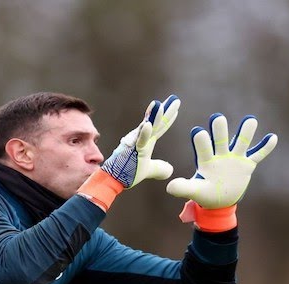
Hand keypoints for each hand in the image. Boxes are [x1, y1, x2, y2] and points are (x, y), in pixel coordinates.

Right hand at [77, 95, 179, 210]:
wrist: (113, 180)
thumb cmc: (127, 173)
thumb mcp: (148, 170)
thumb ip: (159, 168)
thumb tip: (170, 170)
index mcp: (146, 141)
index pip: (159, 127)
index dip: (168, 117)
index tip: (175, 106)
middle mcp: (141, 138)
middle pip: (156, 122)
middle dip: (166, 110)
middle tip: (175, 99)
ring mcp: (135, 142)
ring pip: (147, 127)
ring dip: (155, 115)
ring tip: (161, 103)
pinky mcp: (130, 150)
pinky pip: (139, 141)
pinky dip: (144, 133)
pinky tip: (149, 125)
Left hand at [165, 114, 276, 225]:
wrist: (219, 201)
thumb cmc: (205, 194)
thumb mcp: (195, 191)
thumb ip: (183, 188)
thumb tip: (169, 188)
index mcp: (206, 160)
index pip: (203, 148)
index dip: (200, 141)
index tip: (197, 132)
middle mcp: (220, 155)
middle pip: (221, 139)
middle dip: (219, 130)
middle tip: (216, 118)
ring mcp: (235, 158)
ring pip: (241, 142)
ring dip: (245, 132)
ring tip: (250, 120)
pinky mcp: (247, 165)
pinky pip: (258, 154)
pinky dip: (265, 147)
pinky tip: (273, 137)